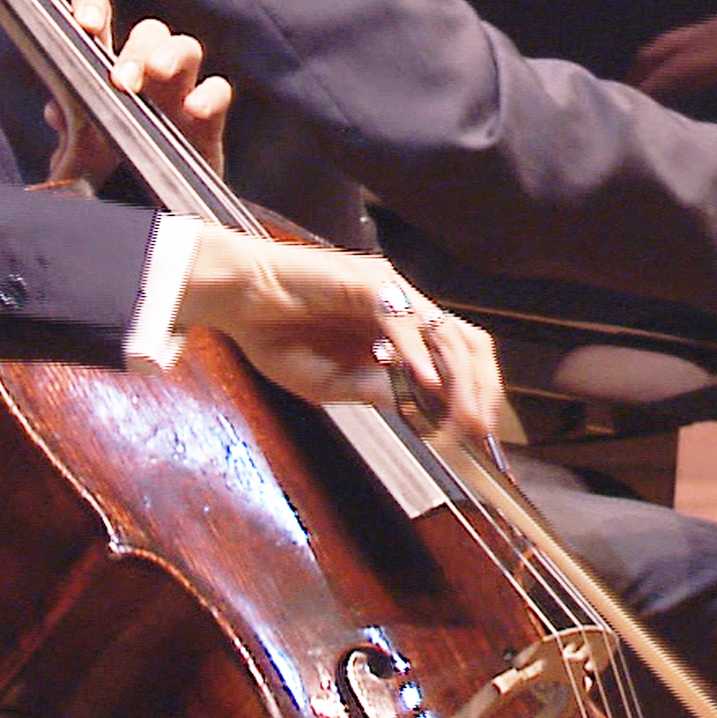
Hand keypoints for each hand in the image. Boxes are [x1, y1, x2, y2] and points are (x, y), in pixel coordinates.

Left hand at [45, 0, 230, 185]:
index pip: (100, 23)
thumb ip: (69, 133)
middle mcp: (145, 79)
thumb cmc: (100, 187)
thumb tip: (59, 109)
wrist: (137, 225)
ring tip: (158, 75)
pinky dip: (209, 94)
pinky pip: (219, 92)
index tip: (87, 24)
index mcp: (104, 75)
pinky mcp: (207, 127)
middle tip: (122, 80)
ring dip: (171, 55)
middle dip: (136, 47)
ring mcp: (178, 99)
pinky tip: (195, 110)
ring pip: (186, 49)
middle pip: (150, 33)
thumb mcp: (75, 162)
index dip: (94, 9)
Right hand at [179, 234, 502, 441]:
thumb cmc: (276, 336)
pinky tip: (419, 381)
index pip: (456, 359)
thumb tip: (421, 411)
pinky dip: (413, 352)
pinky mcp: (365, 281)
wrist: (236, 299)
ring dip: (458, 378)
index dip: (473, 395)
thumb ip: (372, 393)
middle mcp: (403, 308)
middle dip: (480, 389)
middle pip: (465, 344)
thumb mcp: (328, 384)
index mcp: (399, 333)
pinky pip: (397, 317)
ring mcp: (388, 291)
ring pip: (443, 331)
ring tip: (460, 416)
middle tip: (478, 431)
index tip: (474, 436)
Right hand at [629, 0, 716, 146]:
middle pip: (670, 53)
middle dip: (640, 80)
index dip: (659, 86)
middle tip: (616, 116)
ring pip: (672, 42)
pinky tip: (653, 78)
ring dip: (646, 67)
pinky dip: (661, 56)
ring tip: (626, 101)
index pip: (690, 67)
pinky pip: (683, 38)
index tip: (633, 112)